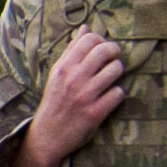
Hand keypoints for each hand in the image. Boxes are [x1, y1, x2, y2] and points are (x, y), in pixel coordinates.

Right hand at [25, 27, 128, 166]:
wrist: (47, 137)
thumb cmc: (54, 103)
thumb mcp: (56, 75)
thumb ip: (71, 51)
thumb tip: (85, 28)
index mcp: (62, 68)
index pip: (90, 39)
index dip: (101, 40)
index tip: (102, 49)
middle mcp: (73, 79)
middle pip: (106, 51)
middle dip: (115, 52)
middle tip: (113, 59)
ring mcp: (84, 96)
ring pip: (116, 69)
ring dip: (117, 72)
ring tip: (111, 79)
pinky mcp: (95, 113)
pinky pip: (119, 93)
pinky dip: (117, 95)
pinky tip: (109, 98)